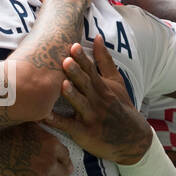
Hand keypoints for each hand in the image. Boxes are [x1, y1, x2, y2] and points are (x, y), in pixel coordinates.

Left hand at [46, 35, 151, 164]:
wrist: (132, 139)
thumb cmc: (119, 106)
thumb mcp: (116, 82)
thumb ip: (104, 60)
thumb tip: (97, 36)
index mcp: (102, 87)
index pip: (92, 70)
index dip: (83, 58)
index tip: (73, 46)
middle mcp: (98, 100)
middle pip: (86, 84)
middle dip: (76, 73)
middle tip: (65, 61)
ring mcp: (91, 116)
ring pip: (79, 104)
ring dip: (71, 95)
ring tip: (62, 85)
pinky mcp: (84, 133)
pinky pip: (69, 126)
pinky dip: (57, 122)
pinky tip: (44, 116)